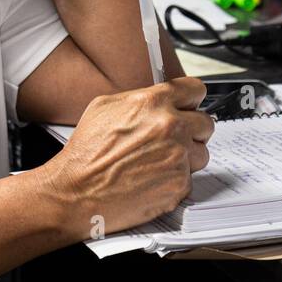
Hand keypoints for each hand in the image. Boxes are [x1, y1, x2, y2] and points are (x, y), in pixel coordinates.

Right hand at [43, 77, 214, 240]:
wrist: (76, 192)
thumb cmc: (85, 153)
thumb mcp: (103, 107)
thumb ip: (139, 98)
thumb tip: (158, 97)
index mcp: (153, 103)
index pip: (195, 90)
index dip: (191, 99)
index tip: (189, 105)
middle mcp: (170, 127)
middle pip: (205, 122)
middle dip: (192, 130)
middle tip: (174, 139)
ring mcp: (178, 157)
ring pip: (201, 152)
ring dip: (187, 157)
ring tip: (159, 162)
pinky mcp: (179, 184)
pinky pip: (189, 178)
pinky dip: (175, 179)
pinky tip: (153, 179)